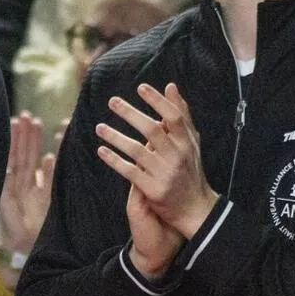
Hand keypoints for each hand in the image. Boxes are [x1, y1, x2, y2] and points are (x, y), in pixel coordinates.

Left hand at [0, 112, 55, 254]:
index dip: (13, 141)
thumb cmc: (14, 238)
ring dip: (36, 145)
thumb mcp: (7, 215)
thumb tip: (4, 173)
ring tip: (37, 124)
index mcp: (9, 189)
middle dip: (25, 136)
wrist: (28, 256)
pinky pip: (49, 179)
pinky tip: (50, 154)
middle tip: (26, 116)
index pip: (11, 159)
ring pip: (35, 163)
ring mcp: (35, 193)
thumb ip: (6, 195)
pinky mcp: (48, 200)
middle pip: (23, 156)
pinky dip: (50, 167)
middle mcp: (21, 188)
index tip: (14, 123)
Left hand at [97, 83, 216, 271]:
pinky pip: (130, 172)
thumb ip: (181, 114)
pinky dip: (114, 161)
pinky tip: (101, 151)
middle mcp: (176, 156)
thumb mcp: (191, 142)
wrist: (195, 209)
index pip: (173, 117)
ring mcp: (164, 173)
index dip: (158, 101)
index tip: (140, 88)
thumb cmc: (190, 169)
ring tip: (99, 127)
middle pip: (152, 130)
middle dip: (130, 114)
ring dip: (116, 137)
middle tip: (112, 101)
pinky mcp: (153, 190)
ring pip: (137, 151)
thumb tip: (171, 86)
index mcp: (186, 143)